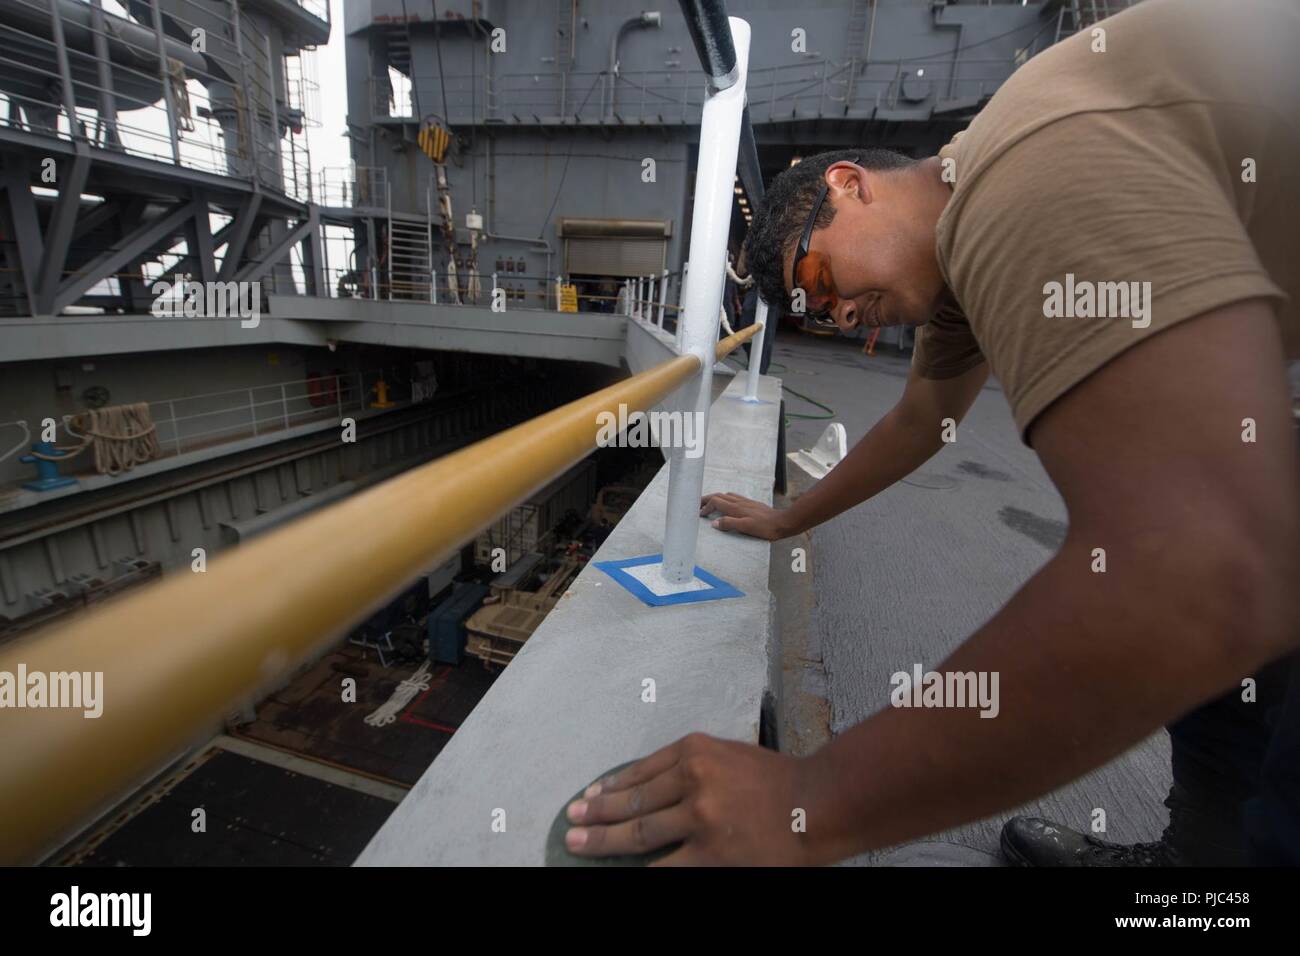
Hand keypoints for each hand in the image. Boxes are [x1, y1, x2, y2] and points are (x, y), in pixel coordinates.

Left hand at [563, 733, 824, 864]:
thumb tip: (651, 787)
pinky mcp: (711, 852)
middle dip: (597, 812)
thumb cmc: (780, 780)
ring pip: (639, 831)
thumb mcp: (730, 755)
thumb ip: (695, 767)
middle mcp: (692, 778)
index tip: (590, 796)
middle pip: (633, 800)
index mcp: (695, 750)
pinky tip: (621, 872)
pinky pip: (664, 866)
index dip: (611, 786)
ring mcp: (700, 817)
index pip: (641, 771)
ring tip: (578, 844)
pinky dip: (639, 871)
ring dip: (604, 839)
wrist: (818, 802)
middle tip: (572, 820)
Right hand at [699, 491, 792, 540]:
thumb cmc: (765, 527)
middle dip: (707, 499)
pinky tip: (728, 505)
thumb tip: (714, 523)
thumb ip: (729, 523)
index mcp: (736, 508)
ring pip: (726, 495)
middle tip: (698, 504)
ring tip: (710, 504)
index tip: (699, 514)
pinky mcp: (751, 504)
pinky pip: (734, 497)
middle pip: (719, 496)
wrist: (782, 522)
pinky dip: (725, 499)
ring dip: (716, 498)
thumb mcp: (745, 527)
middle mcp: (739, 502)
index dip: (705, 506)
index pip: (715, 502)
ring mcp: (745, 501)